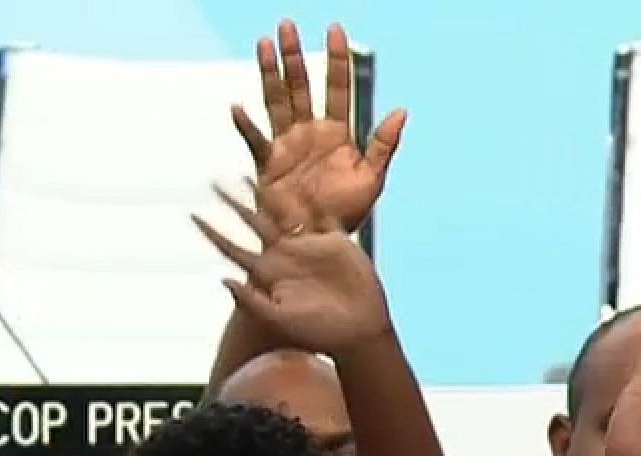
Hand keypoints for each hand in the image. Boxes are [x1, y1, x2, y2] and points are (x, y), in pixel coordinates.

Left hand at [194, 185, 392, 355]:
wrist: (358, 332)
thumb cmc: (318, 332)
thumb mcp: (280, 319)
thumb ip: (252, 300)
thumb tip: (225, 279)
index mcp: (268, 274)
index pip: (233, 248)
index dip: (213, 233)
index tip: (192, 215)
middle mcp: (284, 256)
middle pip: (252, 223)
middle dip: (232, 203)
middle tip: (212, 183)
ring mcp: (309, 247)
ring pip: (283, 212)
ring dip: (267, 194)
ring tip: (249, 174)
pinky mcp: (336, 242)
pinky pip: (323, 215)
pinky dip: (316, 200)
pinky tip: (306, 181)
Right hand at [231, 21, 405, 235]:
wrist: (318, 245)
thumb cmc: (344, 215)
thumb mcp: (371, 179)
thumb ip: (384, 145)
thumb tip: (401, 111)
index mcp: (335, 133)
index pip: (336, 87)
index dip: (336, 59)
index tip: (335, 30)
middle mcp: (308, 133)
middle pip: (300, 86)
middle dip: (294, 56)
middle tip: (287, 25)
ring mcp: (286, 147)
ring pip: (276, 102)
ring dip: (270, 74)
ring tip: (264, 44)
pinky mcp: (267, 166)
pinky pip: (256, 142)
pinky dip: (246, 126)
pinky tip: (239, 108)